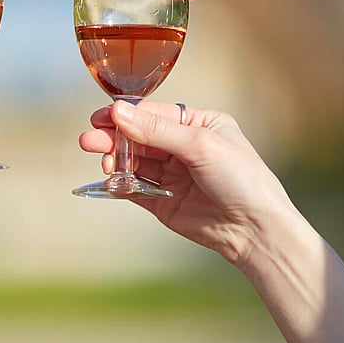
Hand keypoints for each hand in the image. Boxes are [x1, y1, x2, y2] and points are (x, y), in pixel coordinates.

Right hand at [78, 100, 301, 265]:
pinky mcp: (164, 201)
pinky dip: (121, 185)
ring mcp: (174, 175)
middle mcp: (185, 147)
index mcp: (199, 125)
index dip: (126, 115)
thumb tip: (120, 113)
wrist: (254, 229)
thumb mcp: (200, 145)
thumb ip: (157, 130)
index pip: (155, 115)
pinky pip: (135, 189)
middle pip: (140, 138)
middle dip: (114, 138)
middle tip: (89, 139)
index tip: (102, 117)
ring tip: (103, 162)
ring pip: (135, 163)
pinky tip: (111, 182)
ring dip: (116, 161)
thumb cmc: (242, 179)